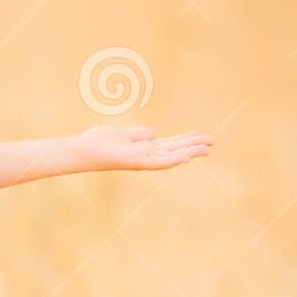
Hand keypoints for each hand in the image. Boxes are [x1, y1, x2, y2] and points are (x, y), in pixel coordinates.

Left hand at [73, 123, 212, 172]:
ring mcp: (141, 160)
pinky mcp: (136, 162)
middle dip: (193, 146)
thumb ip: (139, 135)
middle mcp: (145, 156)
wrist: (83, 150)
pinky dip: (172, 159)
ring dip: (189, 152)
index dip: (187, 140)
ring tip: (206, 148)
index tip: (203, 137)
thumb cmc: (98, 143)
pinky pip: (157, 162)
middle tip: (213, 142)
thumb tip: (153, 135)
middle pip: (175, 149)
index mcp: (143, 149)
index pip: (170, 144)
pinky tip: (185, 157)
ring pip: (171, 156)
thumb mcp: (123, 135)